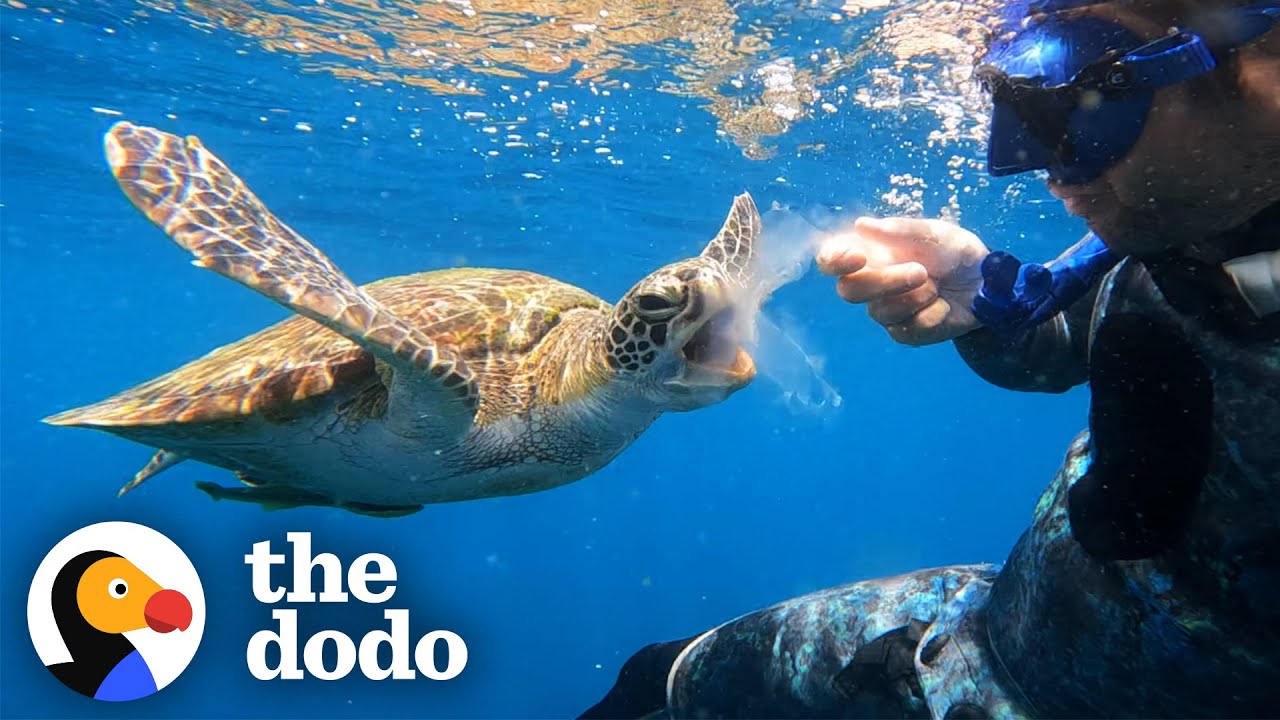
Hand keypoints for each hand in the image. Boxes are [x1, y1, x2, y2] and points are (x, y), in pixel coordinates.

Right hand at [816, 216, 989, 345]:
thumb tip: (860, 225)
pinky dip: (931, 315)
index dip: (834, 260)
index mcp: (869, 253)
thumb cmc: (954, 252)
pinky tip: (943, 306)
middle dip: (885, 281)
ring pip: (879, 312)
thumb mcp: (932, 232)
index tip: (858, 257)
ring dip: (914, 297)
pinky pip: (906, 330)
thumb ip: (898, 230)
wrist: (987, 283)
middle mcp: (871, 283)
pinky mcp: (904, 332)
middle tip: (920, 271)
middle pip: (849, 291)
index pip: (831, 260)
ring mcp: (885, 310)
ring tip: (937, 286)